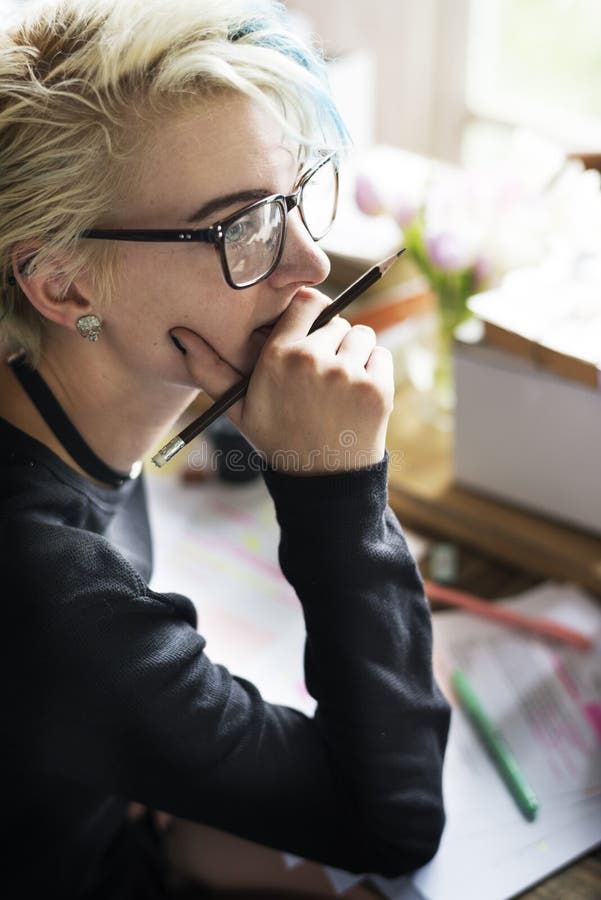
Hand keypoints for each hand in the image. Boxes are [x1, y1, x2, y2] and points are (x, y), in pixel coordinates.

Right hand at [171, 289, 393, 474]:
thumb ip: (210, 369)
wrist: (321, 482)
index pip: (307, 300)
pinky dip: (374, 371)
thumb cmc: (278, 440)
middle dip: (332, 342)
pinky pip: (381, 355)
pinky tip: (356, 397)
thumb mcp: (237, 407)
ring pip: (362, 335)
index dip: (312, 313)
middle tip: (321, 377)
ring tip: (339, 387)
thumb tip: (179, 334)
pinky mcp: (376, 388)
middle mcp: (313, 360)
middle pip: (337, 320)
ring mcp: (348, 374)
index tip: (312, 331)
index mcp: (278, 357)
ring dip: (355, 354)